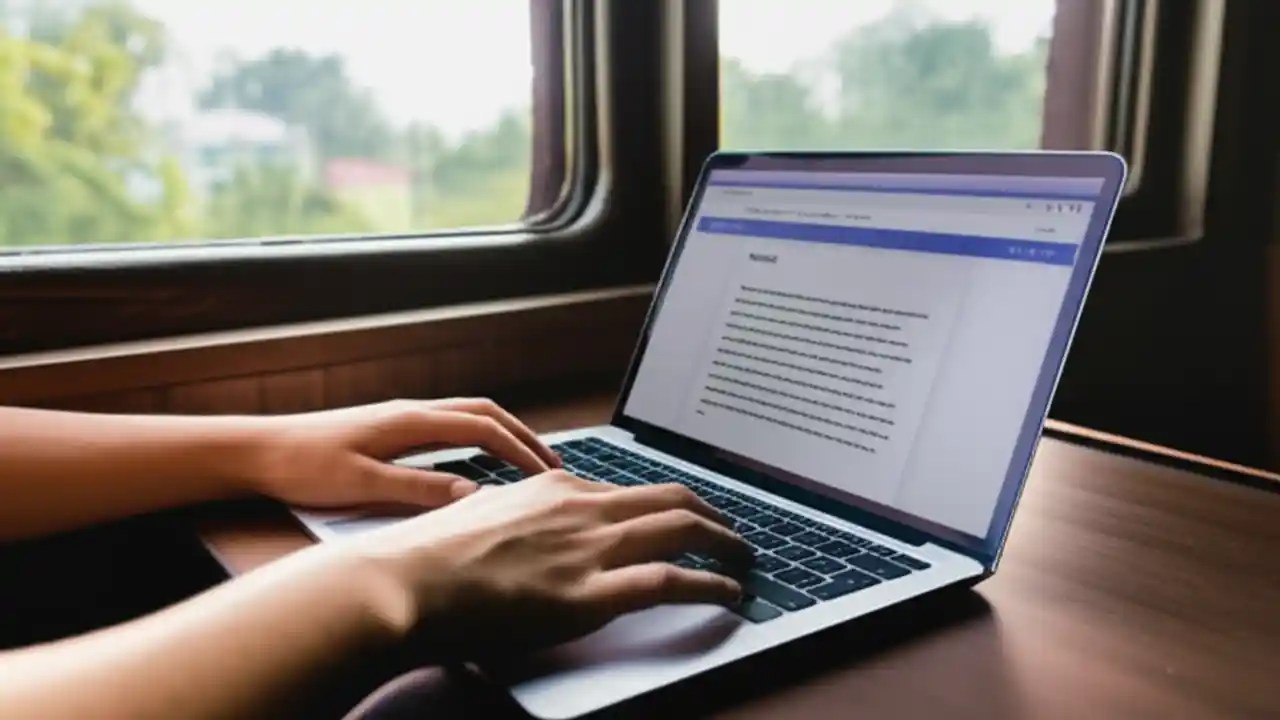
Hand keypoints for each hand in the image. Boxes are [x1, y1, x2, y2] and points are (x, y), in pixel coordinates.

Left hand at [248, 398, 560, 509]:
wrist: (257, 451)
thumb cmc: (303, 467)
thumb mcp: (362, 485)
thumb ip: (419, 489)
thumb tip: (474, 496)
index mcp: (410, 421)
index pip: (482, 428)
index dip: (520, 450)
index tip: (547, 475)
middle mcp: (410, 411)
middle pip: (483, 412)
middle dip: (523, 435)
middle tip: (552, 465)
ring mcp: (400, 417)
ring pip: (467, 414)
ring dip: (502, 432)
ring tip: (526, 460)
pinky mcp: (388, 429)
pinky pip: (448, 424)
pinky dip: (478, 436)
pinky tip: (477, 461)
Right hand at [347, 471, 750, 659]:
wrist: (406, 581)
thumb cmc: (431, 556)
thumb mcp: (482, 514)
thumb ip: (516, 515)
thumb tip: (524, 523)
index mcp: (555, 489)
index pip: (630, 492)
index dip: (665, 507)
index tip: (682, 519)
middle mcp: (582, 509)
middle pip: (671, 498)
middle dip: (713, 514)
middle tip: (731, 531)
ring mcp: (589, 549)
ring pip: (683, 529)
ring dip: (725, 543)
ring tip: (744, 558)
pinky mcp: (589, 595)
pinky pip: (670, 582)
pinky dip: (711, 584)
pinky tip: (729, 592)